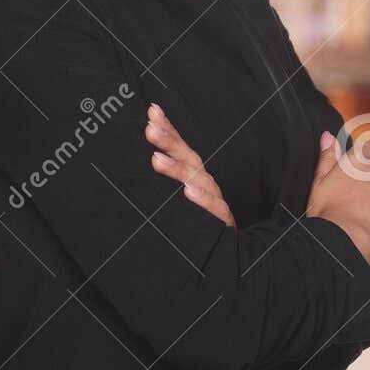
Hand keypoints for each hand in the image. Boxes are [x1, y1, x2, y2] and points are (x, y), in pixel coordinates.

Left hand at [145, 102, 233, 226]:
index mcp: (194, 176)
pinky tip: (189, 193)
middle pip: (189, 159)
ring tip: (157, 160)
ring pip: (199, 181)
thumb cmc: (196, 224)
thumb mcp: (177, 201)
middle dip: (170, 142)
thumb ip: (166, 180)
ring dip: (179, 169)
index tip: (152, 112)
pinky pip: (214, 210)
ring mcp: (214, 202)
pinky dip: (203, 200)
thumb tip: (143, 160)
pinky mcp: (222, 223)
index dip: (168, 130)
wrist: (226, 257)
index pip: (180, 149)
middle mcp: (204, 185)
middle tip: (150, 130)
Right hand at [304, 131, 369, 263]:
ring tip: (367, 217)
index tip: (353, 181)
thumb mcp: (320, 183)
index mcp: (359, 160)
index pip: (365, 150)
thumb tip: (328, 135)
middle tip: (357, 204)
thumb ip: (327, 157)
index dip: (359, 165)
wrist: (346, 242)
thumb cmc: (328, 214)